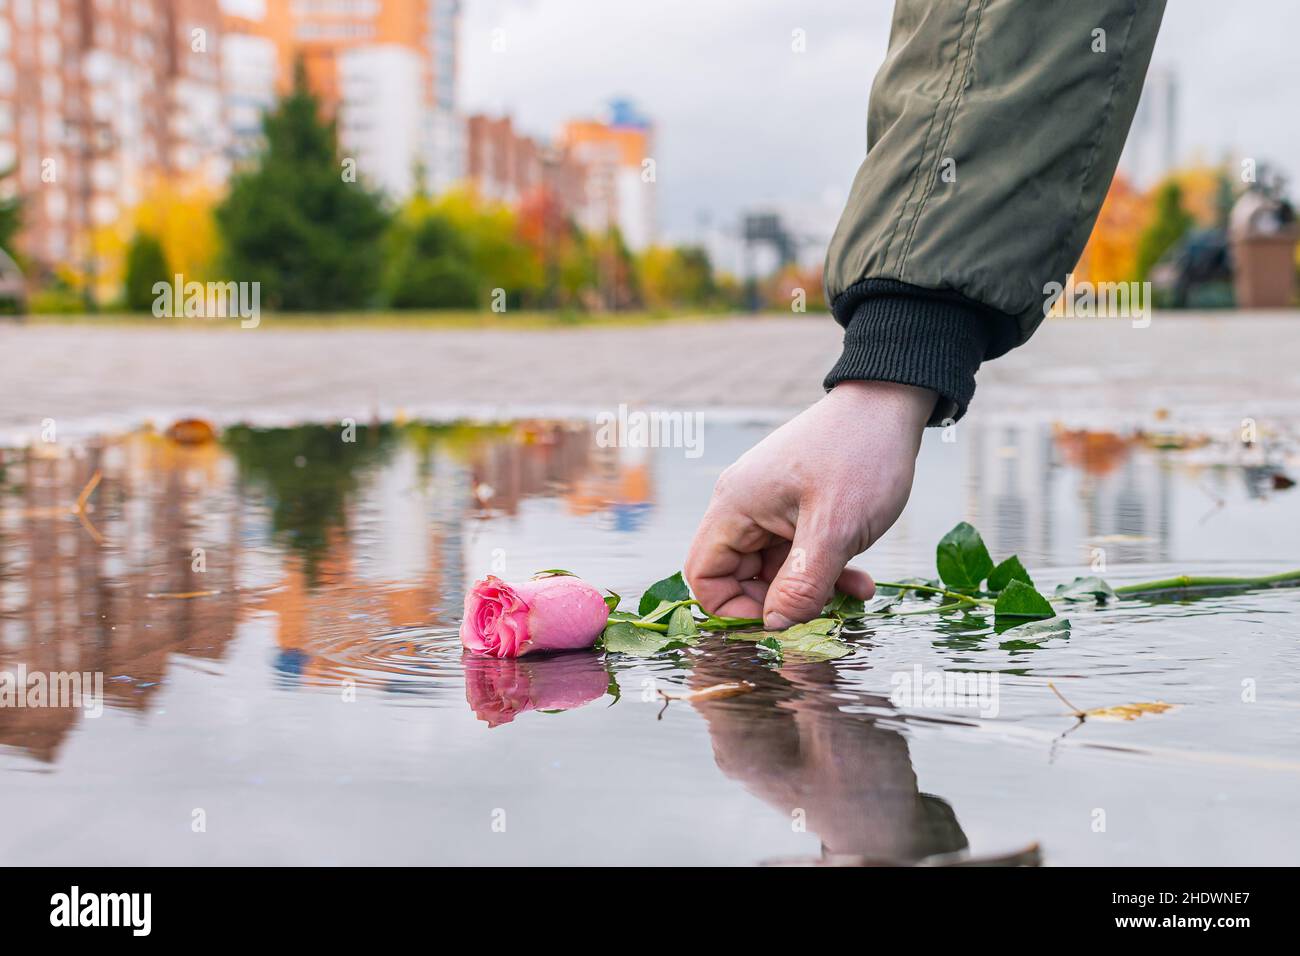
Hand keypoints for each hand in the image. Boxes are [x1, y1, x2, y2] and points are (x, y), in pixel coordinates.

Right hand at [685, 381, 934, 628]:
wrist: (889, 402)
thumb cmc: (861, 456)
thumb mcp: (837, 528)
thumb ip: (804, 582)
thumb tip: (776, 625)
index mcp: (735, 506)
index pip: (704, 575)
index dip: (733, 609)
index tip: (781, 621)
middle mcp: (742, 505)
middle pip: (739, 575)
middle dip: (782, 600)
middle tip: (825, 611)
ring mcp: (769, 504)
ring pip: (774, 567)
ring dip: (812, 588)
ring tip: (855, 592)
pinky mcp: (795, 504)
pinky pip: (797, 551)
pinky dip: (824, 569)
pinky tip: (860, 577)